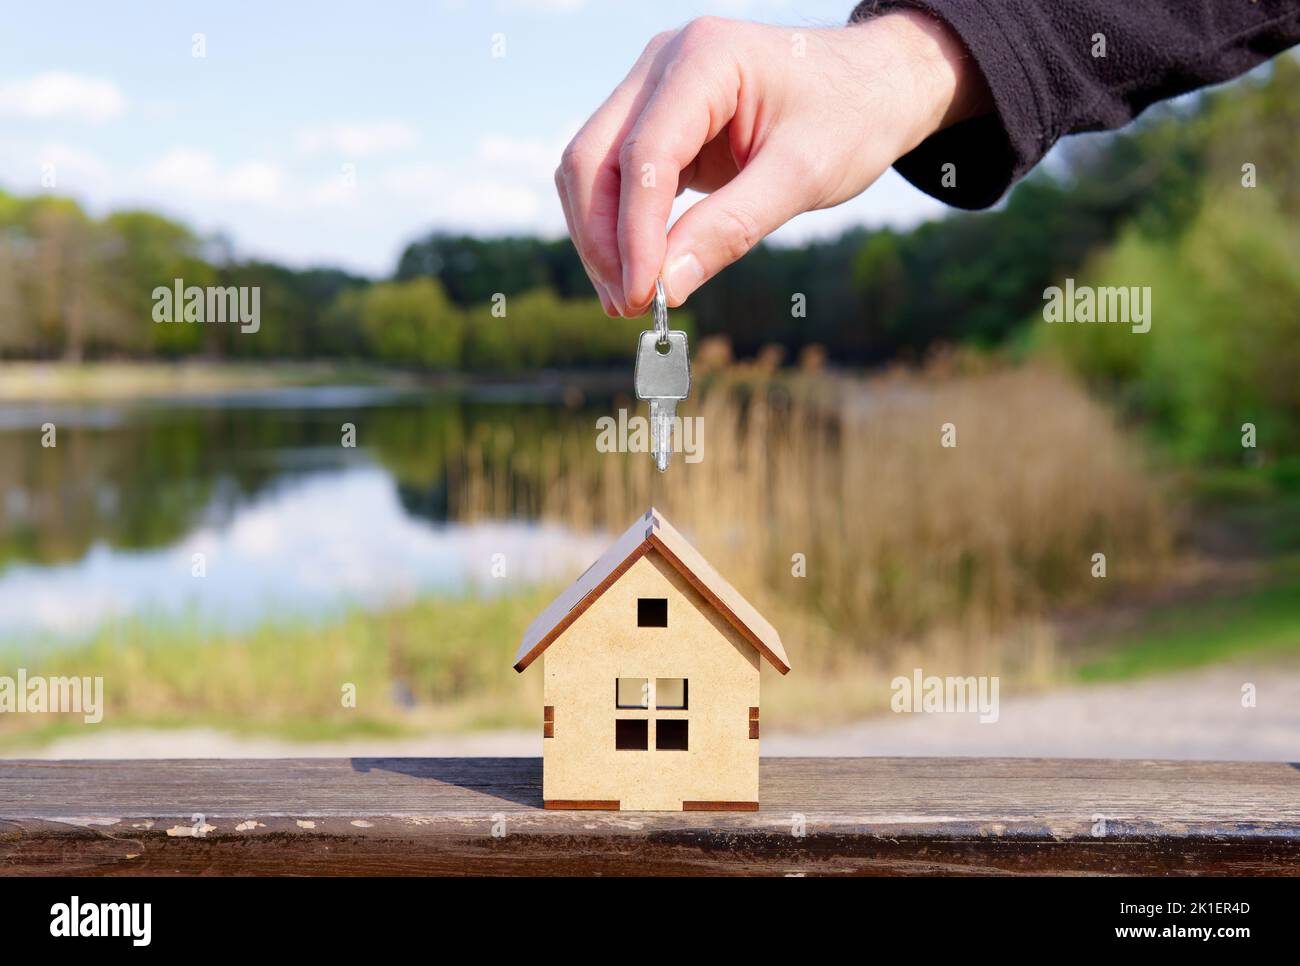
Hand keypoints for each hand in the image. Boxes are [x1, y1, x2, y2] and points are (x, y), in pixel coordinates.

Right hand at [554, 10, 990, 315]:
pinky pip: (613, 175)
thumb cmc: (850, 118)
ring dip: (601, 239)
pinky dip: (618, 226)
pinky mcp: (655, 119)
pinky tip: (640, 270)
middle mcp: (664, 63)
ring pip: (592, 169)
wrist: (872, 86)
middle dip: (603, 240)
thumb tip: (667, 287)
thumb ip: (732, 227)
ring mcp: (653, 88)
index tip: (643, 296)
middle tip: (629, 306)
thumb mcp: (802, 176)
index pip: (645, 155)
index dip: (635, 233)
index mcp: (705, 58)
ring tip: (630, 299)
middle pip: (594, 159)